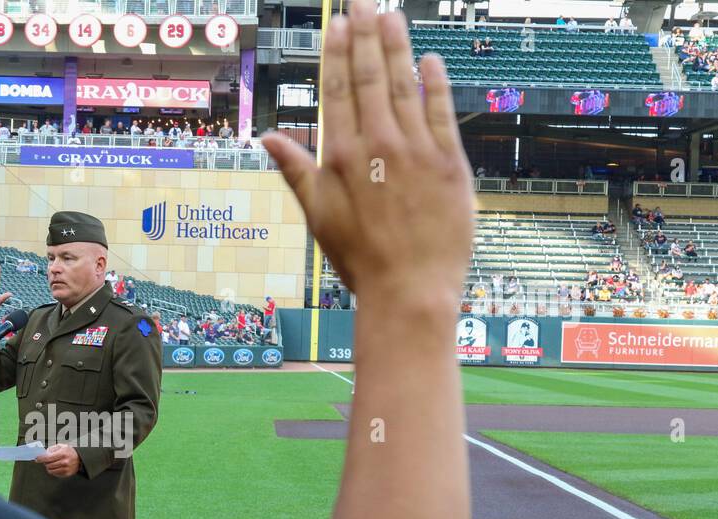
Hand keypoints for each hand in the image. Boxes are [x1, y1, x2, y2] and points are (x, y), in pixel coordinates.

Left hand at [36, 444, 79, 477]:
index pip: (48, 458)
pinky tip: (56, 467)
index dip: (40, 458)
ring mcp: (66, 469)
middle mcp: (64, 462)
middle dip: (45, 462)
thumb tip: (43, 454)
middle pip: (48, 465)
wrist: (80, 459)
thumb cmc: (69, 452)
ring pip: (50, 470)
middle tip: (46, 460)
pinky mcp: (66, 474)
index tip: (37, 459)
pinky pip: (55, 474)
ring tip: (51, 463)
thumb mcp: (61, 446)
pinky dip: (53, 470)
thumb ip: (51, 449)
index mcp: (62, 453)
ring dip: (49, 467)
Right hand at [260, 4, 472, 312]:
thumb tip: (268, 138)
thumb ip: (296, 171)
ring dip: (397, 46)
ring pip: (405, 85)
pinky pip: (441, 111)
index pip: (339, 91)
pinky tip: (429, 59)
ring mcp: (417, 151)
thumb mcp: (318, 217)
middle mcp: (378, 146)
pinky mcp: (450, 163)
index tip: (338, 24)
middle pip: (371, 77)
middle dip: (366, 34)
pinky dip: (435, 83)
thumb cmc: (360, 260)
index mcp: (343, 158)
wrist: (410, 290)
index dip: (338, 53)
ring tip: (391, 14)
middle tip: (363, 1)